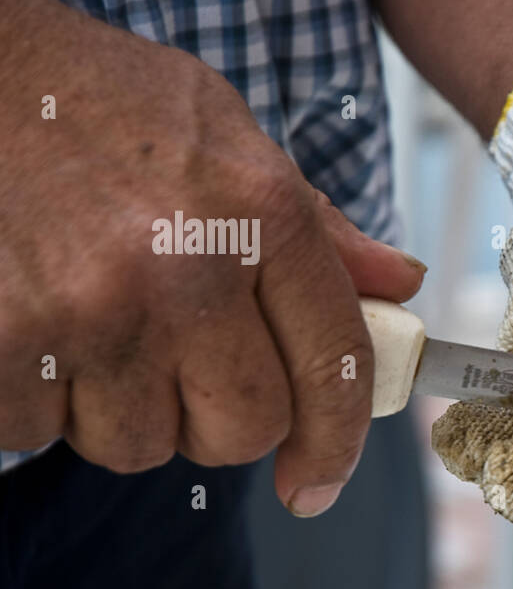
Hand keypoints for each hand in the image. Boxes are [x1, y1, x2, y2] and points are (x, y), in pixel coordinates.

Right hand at [0, 0, 423, 514]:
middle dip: (217, 421)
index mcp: (260, 213)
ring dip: (123, 409)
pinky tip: (34, 325)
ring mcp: (92, 313)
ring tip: (94, 324)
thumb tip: (397, 284)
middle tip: (180, 366)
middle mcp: (185, 271)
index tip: (316, 483)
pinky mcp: (5, 346)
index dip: (336, 444)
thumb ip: (316, 225)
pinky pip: (40, 434)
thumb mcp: (228, 136)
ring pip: (139, 444)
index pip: (334, 366)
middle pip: (241, 431)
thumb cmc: (96, 104)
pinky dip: (38, 401)